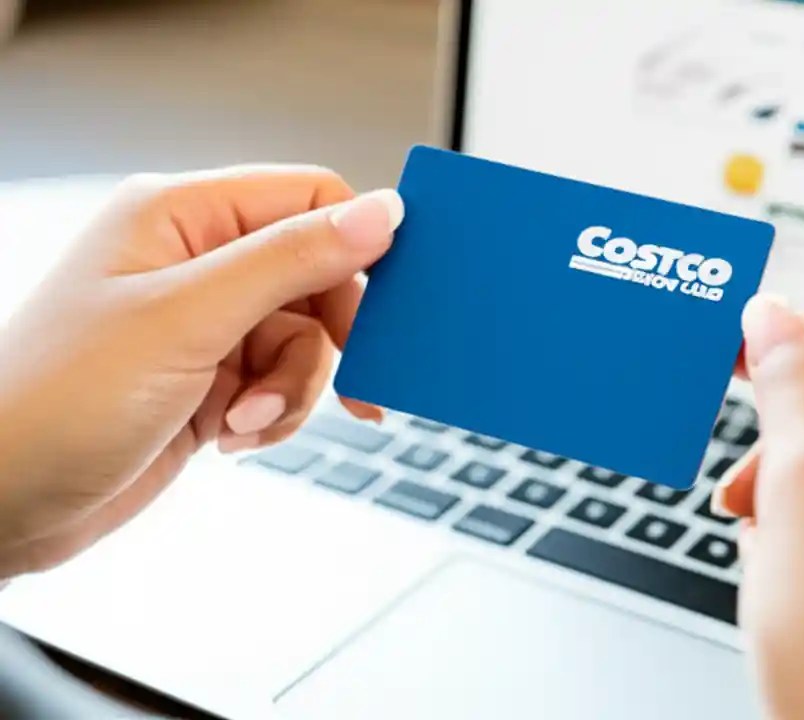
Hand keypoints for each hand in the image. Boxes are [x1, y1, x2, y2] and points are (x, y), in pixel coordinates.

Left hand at [0, 166, 401, 577]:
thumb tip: (380, 213)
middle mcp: (194, 261)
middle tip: (339, 379)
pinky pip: (282, 384)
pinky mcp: (208, 379)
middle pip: (317, 276)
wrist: (1, 503)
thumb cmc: (54, 400)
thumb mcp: (187, 318)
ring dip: (292, 389)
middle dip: (324, 338)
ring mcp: (202, 323)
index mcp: (179, 215)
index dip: (356, 244)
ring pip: (305, 340)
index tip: (388, 300)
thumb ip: (290, 259)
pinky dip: (273, 416)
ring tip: (241, 420)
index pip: (306, 197)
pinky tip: (230, 436)